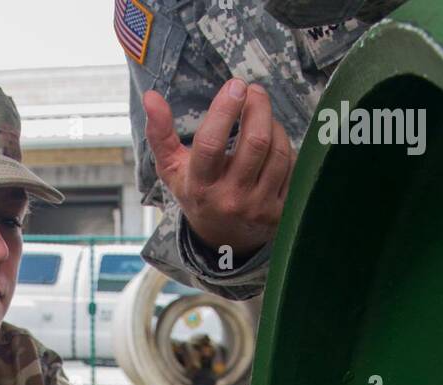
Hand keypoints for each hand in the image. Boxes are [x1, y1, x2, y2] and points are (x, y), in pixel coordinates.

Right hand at [143, 79, 293, 260]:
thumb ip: (160, 134)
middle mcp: (230, 199)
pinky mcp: (279, 211)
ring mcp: (257, 207)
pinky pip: (291, 166)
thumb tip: (151, 96)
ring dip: (273, 123)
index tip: (235, 85)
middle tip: (253, 91)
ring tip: (261, 115)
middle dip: (258, 106)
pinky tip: (272, 142)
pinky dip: (284, 146)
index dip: (225, 110)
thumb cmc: (196, 193)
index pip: (211, 144)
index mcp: (200, 186)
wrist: (222, 240)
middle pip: (255, 141)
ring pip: (277, 150)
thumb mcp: (171, 169)